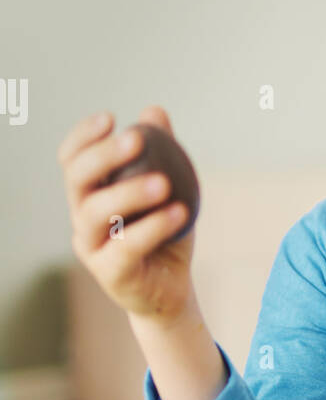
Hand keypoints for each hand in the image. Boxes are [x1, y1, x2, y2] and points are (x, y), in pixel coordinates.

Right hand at [58, 104, 196, 323]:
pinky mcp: (110, 274)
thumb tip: (154, 111)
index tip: (111, 117)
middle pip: (77, 180)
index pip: (72, 159)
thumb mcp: (169, 189)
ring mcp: (91, 248)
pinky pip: (126, 247)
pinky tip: (180, 213)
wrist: (171, 289)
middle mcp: (83, 218)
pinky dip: (153, 227)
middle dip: (103, 155)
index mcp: (90, 194)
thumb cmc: (164, 233)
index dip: (84, 136)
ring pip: (96, 214)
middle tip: (136, 138)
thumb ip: (161, 152)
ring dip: (129, 192)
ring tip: (165, 182)